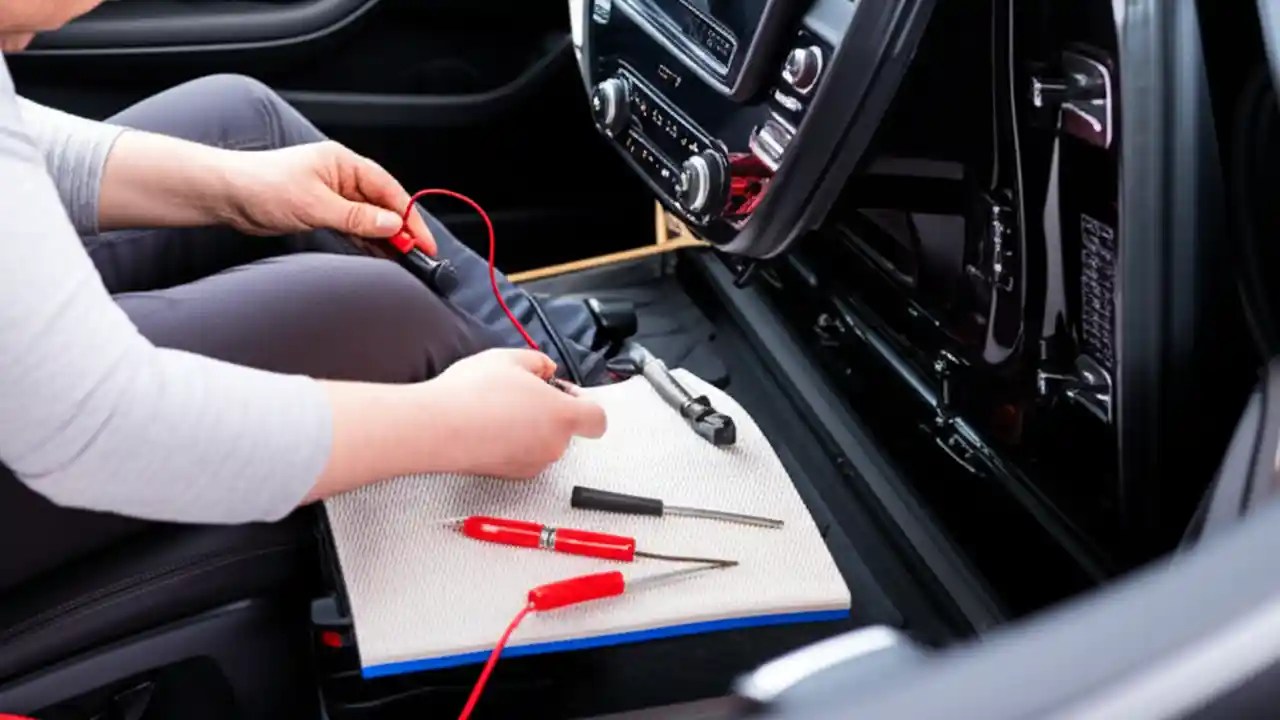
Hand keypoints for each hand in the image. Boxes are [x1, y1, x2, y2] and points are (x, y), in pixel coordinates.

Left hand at [218, 141, 435, 253]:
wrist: (226, 194)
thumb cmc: (263, 186)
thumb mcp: (315, 205)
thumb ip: (356, 217)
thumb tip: (391, 224)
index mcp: (344, 163)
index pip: (388, 189)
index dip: (409, 215)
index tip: (422, 240)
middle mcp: (341, 176)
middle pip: (382, 204)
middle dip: (401, 229)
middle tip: (416, 254)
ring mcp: (331, 194)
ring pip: (368, 217)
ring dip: (384, 237)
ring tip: (402, 259)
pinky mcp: (320, 210)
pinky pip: (352, 226)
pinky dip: (365, 240)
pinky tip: (377, 254)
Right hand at [423, 349, 607, 478]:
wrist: (436, 428)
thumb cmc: (472, 395)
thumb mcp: (510, 358)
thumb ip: (538, 362)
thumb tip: (545, 368)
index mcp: (562, 417)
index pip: (597, 419)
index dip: (584, 403)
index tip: (562, 391)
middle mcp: (552, 446)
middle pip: (566, 430)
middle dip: (549, 411)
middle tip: (522, 393)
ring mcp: (530, 464)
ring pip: (542, 443)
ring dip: (529, 428)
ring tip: (498, 408)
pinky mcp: (507, 475)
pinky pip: (520, 456)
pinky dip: (510, 443)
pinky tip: (487, 426)